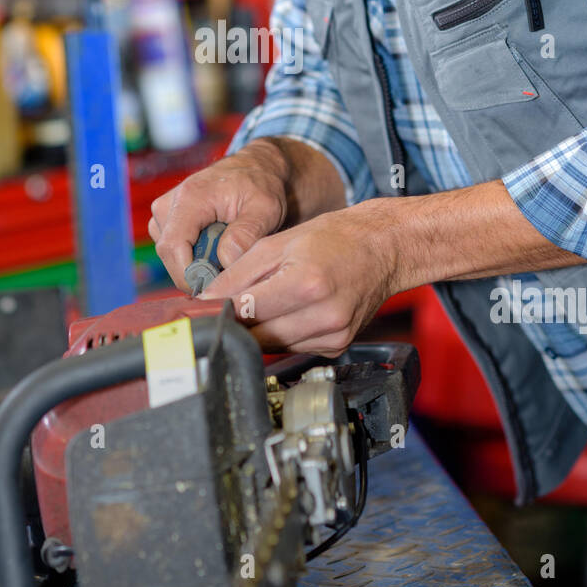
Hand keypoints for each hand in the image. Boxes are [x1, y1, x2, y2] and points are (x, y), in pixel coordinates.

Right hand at [148, 139, 290, 292]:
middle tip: (230, 275)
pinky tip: (217, 252)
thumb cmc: (259, 185)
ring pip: (171, 256)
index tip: (212, 290)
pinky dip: (194, 258)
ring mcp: (164, 214)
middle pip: (170, 256)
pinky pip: (174, 252)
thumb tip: (225, 262)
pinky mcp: (167, 222)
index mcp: (189, 198)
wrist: (253, 168)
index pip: (173, 247)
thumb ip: (246, 234)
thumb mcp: (265, 208)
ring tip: (226, 256)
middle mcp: (168, 205)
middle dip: (197, 273)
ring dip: (197, 265)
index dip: (188, 275)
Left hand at [199, 199, 397, 355]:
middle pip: (257, 334)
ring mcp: (333, 335)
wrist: (383, 249)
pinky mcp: (337, 346)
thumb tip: (204, 301)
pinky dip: (282, 334)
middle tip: (225, 306)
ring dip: (259, 329)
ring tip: (263, 303)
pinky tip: (288, 312)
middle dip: (237, 321)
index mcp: (306, 283)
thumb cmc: (334, 238)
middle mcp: (323, 315)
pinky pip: (293, 348)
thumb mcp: (277, 244)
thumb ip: (237, 274)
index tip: (202, 307)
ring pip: (273, 346)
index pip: (246, 310)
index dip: (219, 309)